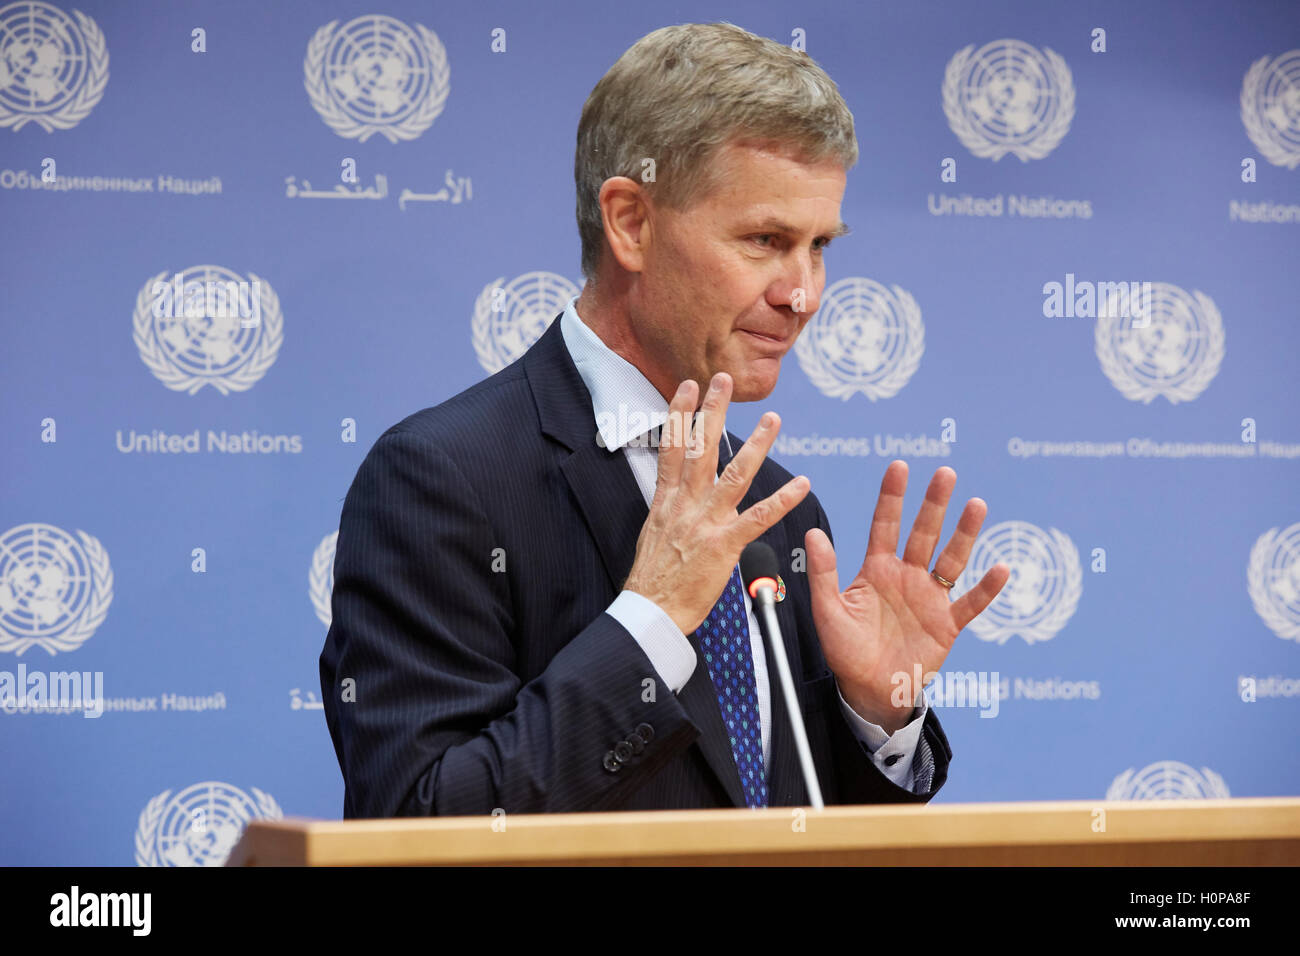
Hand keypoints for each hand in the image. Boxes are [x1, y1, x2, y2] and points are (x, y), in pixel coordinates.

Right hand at [623, 372, 810, 634]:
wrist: (650, 611)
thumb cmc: (653, 580)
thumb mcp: (652, 534)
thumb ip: (670, 510)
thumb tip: (677, 495)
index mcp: (667, 501)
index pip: (672, 447)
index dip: (679, 413)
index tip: (687, 387)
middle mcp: (686, 505)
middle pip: (701, 448)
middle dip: (712, 411)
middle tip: (723, 379)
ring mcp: (706, 522)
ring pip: (735, 474)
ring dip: (757, 445)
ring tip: (773, 419)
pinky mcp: (725, 546)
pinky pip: (759, 518)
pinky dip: (782, 500)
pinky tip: (801, 485)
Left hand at [805, 461, 1009, 733]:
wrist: (869, 689)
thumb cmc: (845, 649)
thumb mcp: (827, 610)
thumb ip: (823, 573)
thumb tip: (814, 534)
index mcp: (877, 569)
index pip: (885, 525)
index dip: (892, 497)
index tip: (900, 466)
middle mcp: (907, 576)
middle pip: (923, 533)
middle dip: (934, 504)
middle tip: (946, 473)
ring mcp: (929, 598)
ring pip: (951, 559)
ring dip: (965, 534)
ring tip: (977, 505)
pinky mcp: (947, 624)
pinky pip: (970, 603)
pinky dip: (986, 588)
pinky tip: (1001, 567)